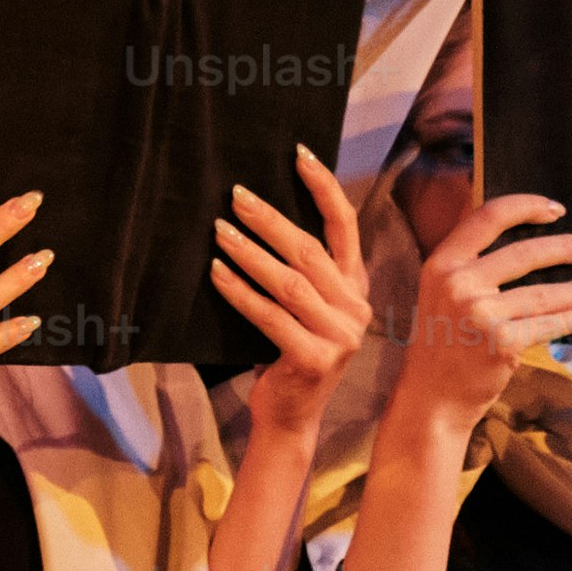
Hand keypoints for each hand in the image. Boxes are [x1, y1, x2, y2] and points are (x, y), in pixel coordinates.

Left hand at [216, 145, 374, 445]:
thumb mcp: (305, 307)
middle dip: (269, 219)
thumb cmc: (289, 351)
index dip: (324, 188)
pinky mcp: (313, 358)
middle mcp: (355, 308)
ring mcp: (339, 336)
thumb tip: (258, 212)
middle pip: (309, 250)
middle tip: (235, 196)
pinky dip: (239, 292)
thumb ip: (301, 269)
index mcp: (356, 287)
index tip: (299, 154)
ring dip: (249, 253)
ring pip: (288, 282)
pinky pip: (269, 315)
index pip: (346, 226)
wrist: (291, 416)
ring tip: (218, 230)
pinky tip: (215, 272)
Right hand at [385, 193, 571, 435]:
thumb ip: (471, 266)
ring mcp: (480, 313)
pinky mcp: (502, 342)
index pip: (488, 217)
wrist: (432, 399)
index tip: (556, 210)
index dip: (527, 206)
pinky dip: (570, 317)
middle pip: (526, 252)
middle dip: (567, 247)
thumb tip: (528, 240)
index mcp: (440, 264)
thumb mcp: (442, 295)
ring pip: (544, 292)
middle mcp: (457, 283)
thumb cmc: (442, 346)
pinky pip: (548, 323)